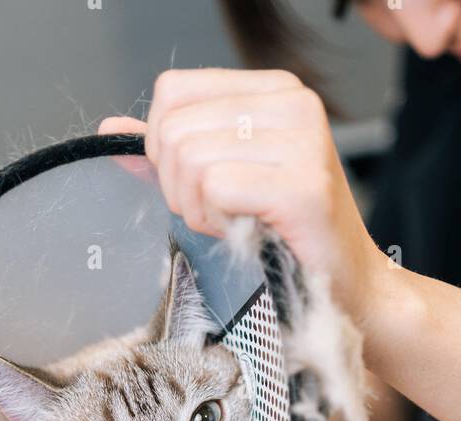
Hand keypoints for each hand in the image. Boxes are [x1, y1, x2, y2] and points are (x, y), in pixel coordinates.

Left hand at [99, 68, 379, 319]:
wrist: (348, 290)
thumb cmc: (287, 237)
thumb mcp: (225, 181)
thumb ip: (172, 152)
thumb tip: (112, 131)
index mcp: (274, 90)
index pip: (173, 90)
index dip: (161, 143)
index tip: (191, 183)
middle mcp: (293, 103)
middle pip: (175, 126)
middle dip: (176, 184)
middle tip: (213, 214)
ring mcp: (303, 141)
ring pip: (190, 157)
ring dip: (196, 207)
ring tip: (231, 225)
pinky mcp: (303, 187)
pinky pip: (216, 187)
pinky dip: (215, 220)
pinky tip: (241, 234)